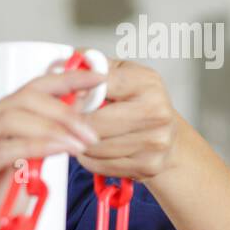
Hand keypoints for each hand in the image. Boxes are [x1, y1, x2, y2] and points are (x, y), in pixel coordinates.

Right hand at [0, 67, 104, 229]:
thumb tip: (73, 133)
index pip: (27, 90)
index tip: (94, 80)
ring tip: (81, 142)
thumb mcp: (15, 178)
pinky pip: (4, 151)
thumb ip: (34, 153)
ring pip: (14, 118)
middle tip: (91, 128)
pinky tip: (58, 150)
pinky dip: (36, 146)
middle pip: (23, 99)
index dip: (63, 80)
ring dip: (55, 126)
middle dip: (65, 108)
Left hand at [77, 59, 182, 180]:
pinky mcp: (148, 165)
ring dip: (80, 142)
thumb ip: (92, 66)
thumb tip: (60, 63)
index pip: (99, 85)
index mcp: (147, 83)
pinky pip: (99, 165)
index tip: (66, 100)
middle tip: (68, 121)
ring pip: (93, 147)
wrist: (168, 137)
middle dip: (75, 124)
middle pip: (94, 123)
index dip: (76, 95)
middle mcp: (156, 112)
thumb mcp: (121, 74)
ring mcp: (154, 141)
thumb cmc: (139, 103)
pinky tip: (96, 150)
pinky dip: (89, 159)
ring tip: (85, 134)